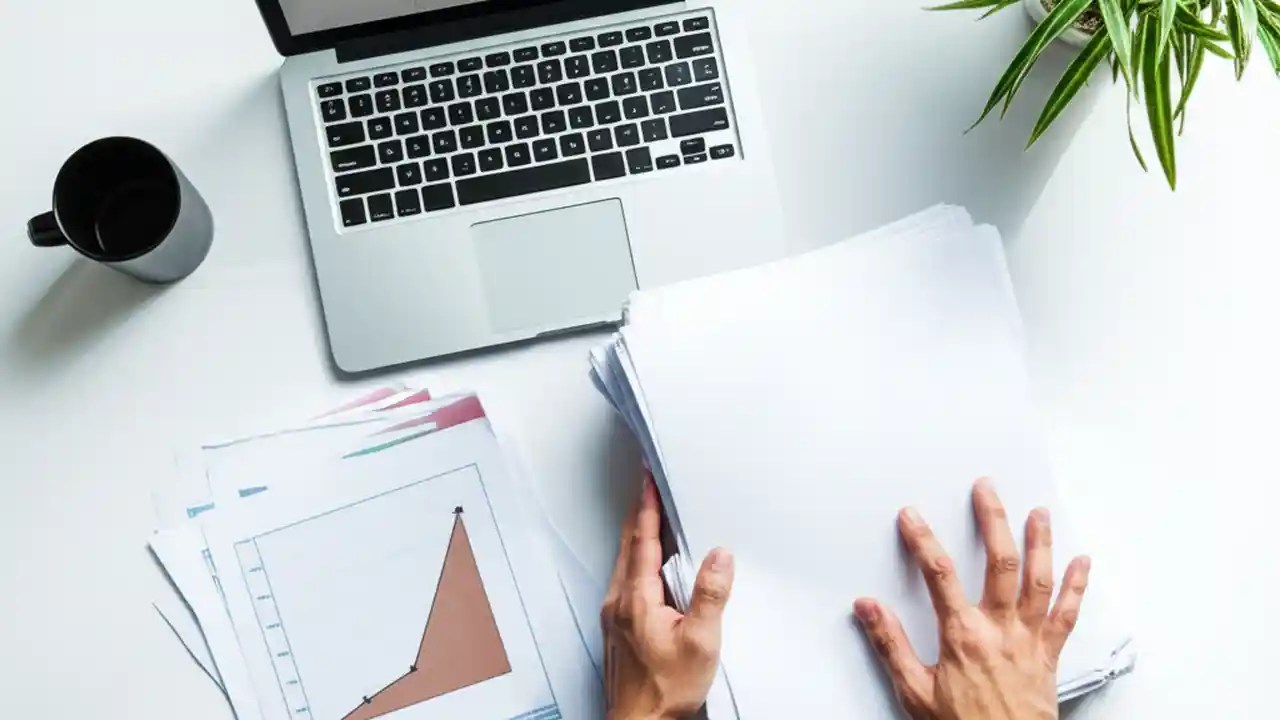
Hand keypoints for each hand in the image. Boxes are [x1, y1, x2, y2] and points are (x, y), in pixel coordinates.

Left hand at [601, 475, 735, 719]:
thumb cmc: (664, 691)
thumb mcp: (700, 642)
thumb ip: (709, 595)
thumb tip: (719, 556)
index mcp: (637, 598)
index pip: (642, 540)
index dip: (646, 507)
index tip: (647, 480)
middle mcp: (619, 602)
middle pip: (628, 546)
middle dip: (639, 514)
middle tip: (647, 487)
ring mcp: (614, 615)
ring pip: (624, 563)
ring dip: (638, 538)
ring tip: (651, 517)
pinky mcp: (616, 628)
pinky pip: (625, 581)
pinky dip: (637, 562)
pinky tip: (649, 567)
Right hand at [854, 478, 1090, 719]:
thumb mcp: (915, 692)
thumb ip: (891, 645)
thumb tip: (868, 608)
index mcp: (963, 637)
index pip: (938, 575)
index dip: (923, 540)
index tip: (912, 517)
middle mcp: (1000, 631)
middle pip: (1000, 564)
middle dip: (992, 521)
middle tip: (986, 490)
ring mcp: (1029, 640)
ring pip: (1039, 581)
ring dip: (1040, 543)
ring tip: (1038, 513)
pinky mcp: (1050, 654)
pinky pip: (1067, 614)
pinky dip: (1077, 585)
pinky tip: (1082, 561)